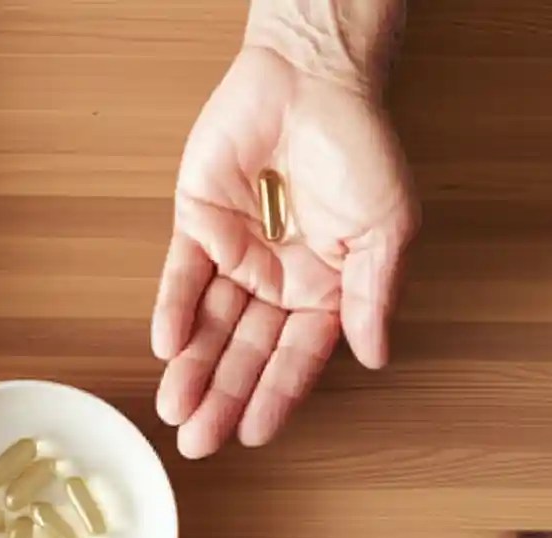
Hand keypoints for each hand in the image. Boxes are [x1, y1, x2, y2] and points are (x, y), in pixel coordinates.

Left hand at [151, 43, 418, 458]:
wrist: (312, 79)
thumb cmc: (359, 148)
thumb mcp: (385, 229)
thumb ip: (372, 296)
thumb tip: (376, 358)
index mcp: (324, 288)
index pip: (297, 356)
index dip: (276, 395)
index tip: (252, 434)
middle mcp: (277, 280)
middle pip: (245, 352)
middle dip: (221, 397)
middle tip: (197, 443)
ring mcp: (235, 255)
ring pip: (209, 324)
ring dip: (192, 367)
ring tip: (175, 410)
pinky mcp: (197, 225)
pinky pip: (182, 276)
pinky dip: (173, 309)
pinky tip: (166, 345)